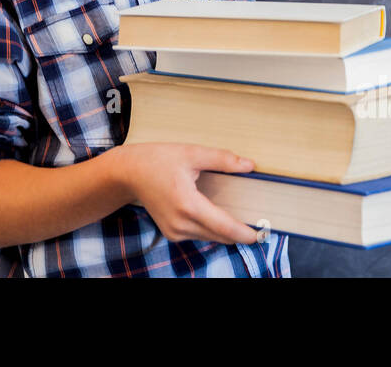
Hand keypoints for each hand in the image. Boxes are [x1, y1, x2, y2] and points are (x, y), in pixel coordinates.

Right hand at [114, 142, 258, 244]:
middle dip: (240, 233)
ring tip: (243, 220)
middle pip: (220, 236)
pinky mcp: (171, 233)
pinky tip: (220, 216)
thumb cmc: (157, 159)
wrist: (128, 173)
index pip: (225, 227)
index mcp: (187, 204)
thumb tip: (249, 165)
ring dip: (226, 231)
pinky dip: (212, 229)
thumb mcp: (191, 153)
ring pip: (211, 237)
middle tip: (260, 225)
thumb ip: (222, 159)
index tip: (263, 232)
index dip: (245, 233)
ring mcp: (175, 231)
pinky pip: (199, 235)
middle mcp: (181, 223)